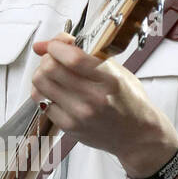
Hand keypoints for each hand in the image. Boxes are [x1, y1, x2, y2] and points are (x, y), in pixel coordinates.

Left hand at [30, 32, 177, 175]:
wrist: (137, 135)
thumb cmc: (129, 101)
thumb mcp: (117, 70)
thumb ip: (86, 54)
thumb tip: (51, 43)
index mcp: (108, 80)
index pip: (72, 58)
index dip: (56, 46)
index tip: (54, 45)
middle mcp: (93, 99)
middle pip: (50, 69)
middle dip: (47, 58)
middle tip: (54, 60)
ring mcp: (79, 114)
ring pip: (40, 85)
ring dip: (42, 75)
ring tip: (54, 76)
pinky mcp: (69, 127)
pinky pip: (44, 103)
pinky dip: (47, 95)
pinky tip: (60, 94)